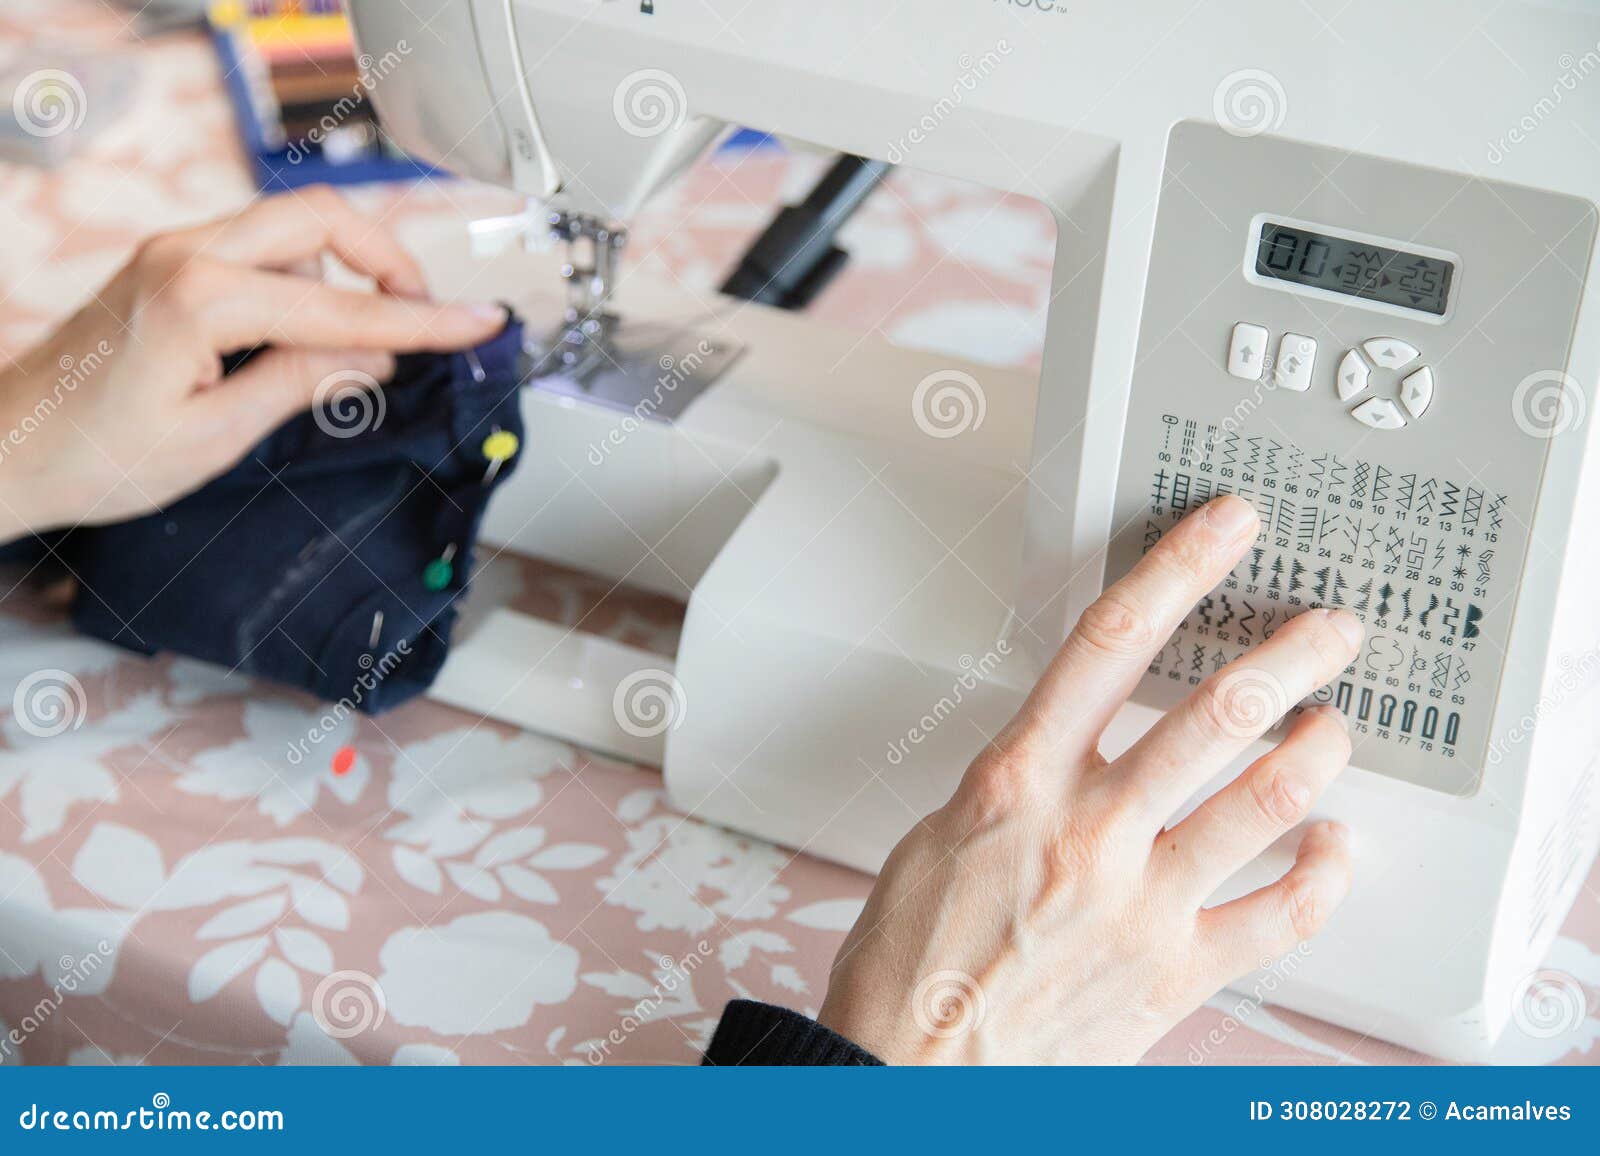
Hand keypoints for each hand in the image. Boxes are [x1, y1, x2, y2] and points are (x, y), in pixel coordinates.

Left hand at [0, 187, 506, 537]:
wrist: (10, 448)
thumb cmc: (94, 456)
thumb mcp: (216, 436)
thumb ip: (303, 381)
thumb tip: (377, 355)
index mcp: (199, 299)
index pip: (343, 308)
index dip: (422, 322)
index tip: (477, 323)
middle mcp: (184, 255)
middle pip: (322, 217)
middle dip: (388, 260)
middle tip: (426, 314)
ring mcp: (174, 252)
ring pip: (293, 229)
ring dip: (340, 275)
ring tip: (349, 352)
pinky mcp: (170, 265)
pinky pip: (259, 249)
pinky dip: (302, 282)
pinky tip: (300, 340)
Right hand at [817, 494, 1361, 1063]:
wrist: (910, 1070)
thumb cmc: (912, 958)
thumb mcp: (943, 830)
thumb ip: (1019, 776)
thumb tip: (1070, 736)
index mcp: (1018, 782)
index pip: (1109, 643)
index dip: (1178, 569)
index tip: (1223, 530)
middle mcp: (1089, 832)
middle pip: (1214, 711)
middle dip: (1290, 655)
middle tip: (1328, 631)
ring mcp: (1141, 904)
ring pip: (1265, 800)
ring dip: (1317, 749)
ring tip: (1333, 726)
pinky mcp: (1174, 974)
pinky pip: (1281, 916)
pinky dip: (1323, 872)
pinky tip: (1332, 845)